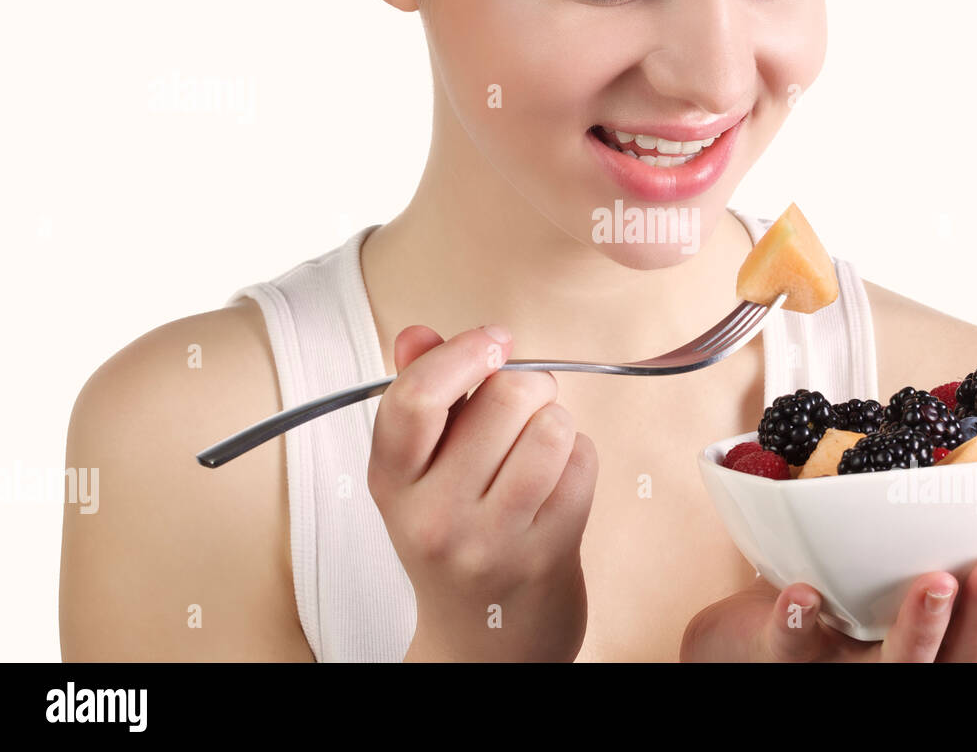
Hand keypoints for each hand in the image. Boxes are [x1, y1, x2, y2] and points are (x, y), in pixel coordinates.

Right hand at [369, 324, 597, 661]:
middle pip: (504, 398)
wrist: (483, 641)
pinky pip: (584, 464)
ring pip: (552, 427)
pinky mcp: (547, 555)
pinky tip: (559, 482)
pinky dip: (581, 459)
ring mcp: (492, 539)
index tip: (494, 341)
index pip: (416, 398)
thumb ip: (419, 397)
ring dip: (556, 422)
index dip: (464, 352)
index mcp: (392, 482)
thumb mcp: (418, 474)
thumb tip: (417, 335)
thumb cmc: (456, 539)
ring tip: (541, 445)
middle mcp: (434, 515)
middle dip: (529, 385)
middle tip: (526, 404)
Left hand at [680, 552, 976, 661]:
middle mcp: (918, 669)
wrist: (767, 635)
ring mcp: (854, 670)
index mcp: (958, 651)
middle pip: (969, 661)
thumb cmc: (860, 602)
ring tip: (932, 582)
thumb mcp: (927, 576)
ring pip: (897, 664)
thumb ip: (965, 549)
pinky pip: (795, 648)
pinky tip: (805, 594)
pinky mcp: (792, 660)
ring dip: (918, 625)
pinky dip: (800, 623)